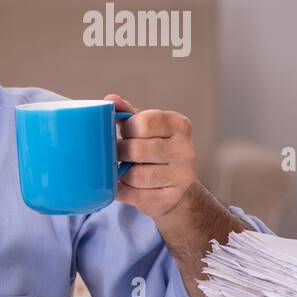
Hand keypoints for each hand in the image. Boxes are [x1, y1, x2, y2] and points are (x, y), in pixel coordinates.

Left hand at [106, 94, 197, 218]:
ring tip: (119, 170)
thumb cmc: (151, 148)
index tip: (123, 134)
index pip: (143, 123)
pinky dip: (123, 192)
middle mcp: (186, 148)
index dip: (126, 130)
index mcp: (179, 124)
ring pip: (136, 175)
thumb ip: (126, 113)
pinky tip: (120, 186)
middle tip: (115, 155)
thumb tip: (109, 99)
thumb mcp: (142, 127)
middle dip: (119, 153)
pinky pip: (137, 196)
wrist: (170, 184)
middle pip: (137, 150)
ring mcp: (183, 174)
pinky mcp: (173, 197)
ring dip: (121, 174)